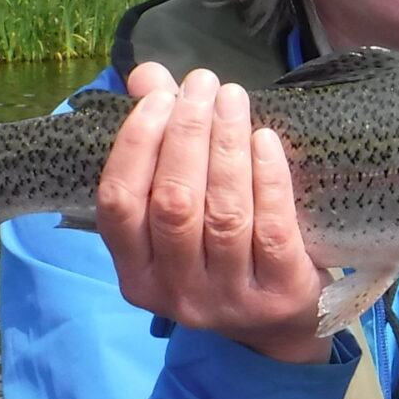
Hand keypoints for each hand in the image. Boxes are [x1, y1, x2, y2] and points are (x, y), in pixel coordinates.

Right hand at [97, 62, 327, 363]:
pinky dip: (267, 178)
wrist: (280, 323)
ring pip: (222, 213)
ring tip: (234, 99)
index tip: (162, 97)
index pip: (118, 202)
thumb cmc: (220, 253)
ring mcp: (227, 299)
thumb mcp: (180, 209)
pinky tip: (266, 140)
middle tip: (205, 85)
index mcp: (135, 272)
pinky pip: (272, 229)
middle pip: (173, 203)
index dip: (137, 143)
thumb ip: (159, 142)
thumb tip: (148, 75)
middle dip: (187, 134)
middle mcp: (174, 292)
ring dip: (226, 147)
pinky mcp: (278, 295)